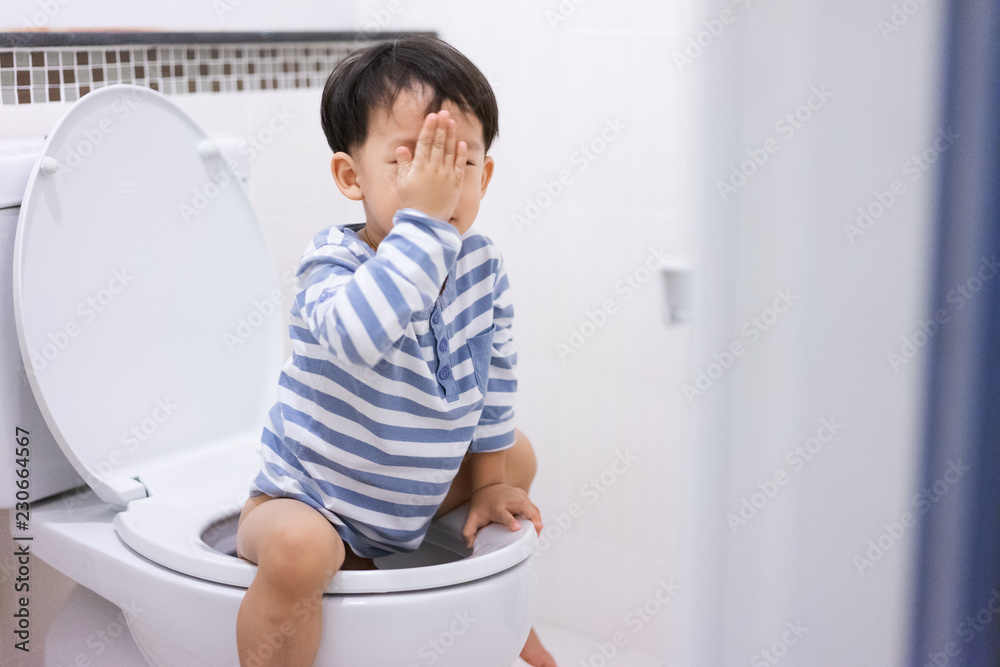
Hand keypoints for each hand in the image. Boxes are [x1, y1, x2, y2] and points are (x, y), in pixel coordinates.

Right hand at [396, 109, 467, 224]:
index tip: (432, 116)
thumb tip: (402, 148)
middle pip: (439, 143)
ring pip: (450, 151)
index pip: (425, 142)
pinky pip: (460, 165)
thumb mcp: (402, 183)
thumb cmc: (411, 203)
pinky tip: (461, 143)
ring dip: (451, 135)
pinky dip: (461, 154)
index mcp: (420, 167)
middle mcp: (434, 169)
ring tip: (452, 122)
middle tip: (444, 112)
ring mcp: (446, 176)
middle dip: (441, 126)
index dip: (429, 128)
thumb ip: (404, 164)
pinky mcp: (456, 184)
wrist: (425, 222)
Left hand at [461, 483, 542, 548]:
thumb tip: (469, 545)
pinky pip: (533, 506)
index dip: (511, 521)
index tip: (517, 527)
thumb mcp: (472, 517)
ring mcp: (517, 496)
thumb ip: (468, 532)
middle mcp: (508, 501)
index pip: (504, 515)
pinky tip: (537, 524)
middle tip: (537, 532)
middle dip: (533, 519)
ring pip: (532, 507)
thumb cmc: (482, 503)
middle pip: (524, 509)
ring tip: (538, 531)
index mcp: (496, 508)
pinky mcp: (523, 494)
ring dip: (537, 519)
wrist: (487, 485)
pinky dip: (536, 515)